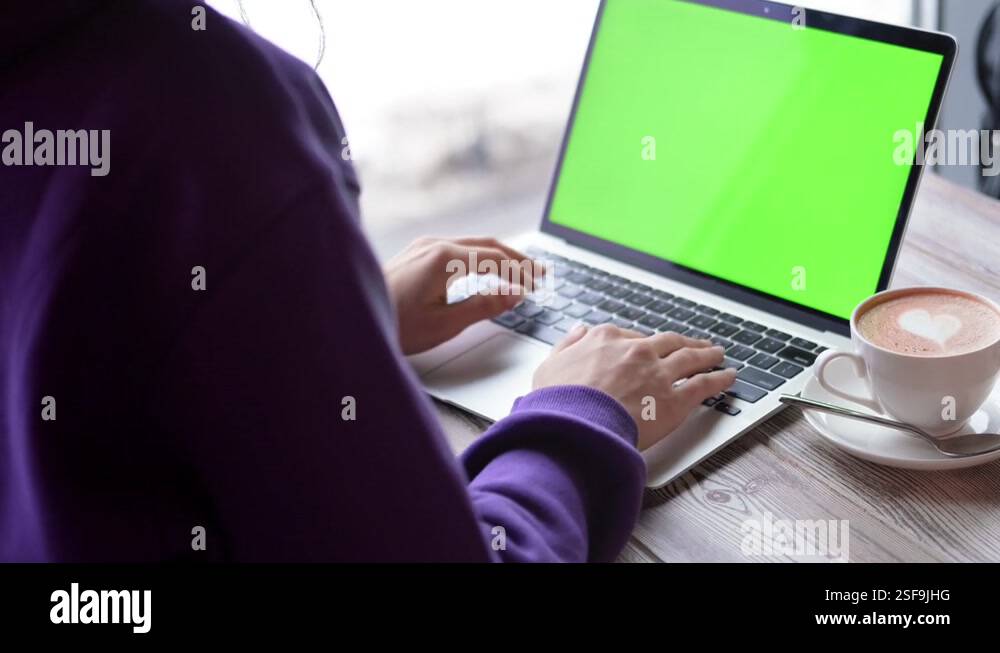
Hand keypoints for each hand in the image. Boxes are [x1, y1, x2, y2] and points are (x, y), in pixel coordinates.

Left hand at [384, 237, 541, 354]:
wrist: (352, 318)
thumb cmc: (394, 326)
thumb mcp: (445, 323)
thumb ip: (484, 306)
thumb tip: (515, 294)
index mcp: (444, 259)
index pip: (496, 259)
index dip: (520, 273)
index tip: (537, 285)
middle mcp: (433, 245)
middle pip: (488, 245)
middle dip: (516, 259)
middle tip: (539, 273)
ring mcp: (422, 247)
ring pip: (472, 244)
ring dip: (498, 256)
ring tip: (519, 271)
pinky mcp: (415, 254)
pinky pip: (456, 248)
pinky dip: (479, 257)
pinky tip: (487, 269)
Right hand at [533, 325, 737, 449]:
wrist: (575, 426)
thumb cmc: (558, 402)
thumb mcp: (549, 366)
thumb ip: (567, 345)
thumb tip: (578, 331)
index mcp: (605, 340)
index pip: (631, 337)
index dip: (644, 344)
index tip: (651, 347)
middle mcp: (636, 351)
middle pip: (667, 342)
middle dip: (683, 342)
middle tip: (694, 344)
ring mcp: (658, 374)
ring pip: (690, 357)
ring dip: (706, 354)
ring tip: (717, 354)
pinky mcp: (675, 400)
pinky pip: (704, 385)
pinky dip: (719, 379)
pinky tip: (728, 377)